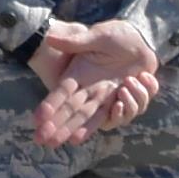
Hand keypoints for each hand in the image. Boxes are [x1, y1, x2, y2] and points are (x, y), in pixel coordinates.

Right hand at [27, 14, 162, 146]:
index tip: (38, 120)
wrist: (140, 40)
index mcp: (78, 74)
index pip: (62, 93)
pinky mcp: (123, 99)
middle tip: (46, 143)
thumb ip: (75, 41)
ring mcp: (107, 97)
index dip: (50, 106)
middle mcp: (90, 90)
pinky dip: (124, 111)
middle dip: (60, 128)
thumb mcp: (97, 36)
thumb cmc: (116, 35)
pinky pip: (122, 113)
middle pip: (73, 112)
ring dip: (84, 130)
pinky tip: (124, 97)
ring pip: (94, 119)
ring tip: (83, 132)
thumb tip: (49, 38)